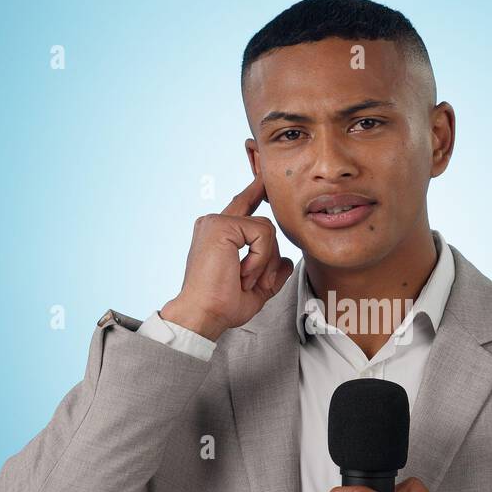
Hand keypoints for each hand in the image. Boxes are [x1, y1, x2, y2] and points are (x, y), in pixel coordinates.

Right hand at [160, 173, 293, 339]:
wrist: (204, 314)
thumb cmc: (222, 306)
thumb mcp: (255, 289)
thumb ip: (271, 273)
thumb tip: (287, 261)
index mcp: (218, 234)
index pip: (242, 205)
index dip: (255, 190)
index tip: (264, 177)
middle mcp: (214, 223)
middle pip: (263, 223)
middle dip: (267, 256)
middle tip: (251, 281)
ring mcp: (216, 221)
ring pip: (267, 229)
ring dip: (264, 261)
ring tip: (244, 279)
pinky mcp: (222, 225)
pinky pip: (262, 234)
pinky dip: (260, 259)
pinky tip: (242, 273)